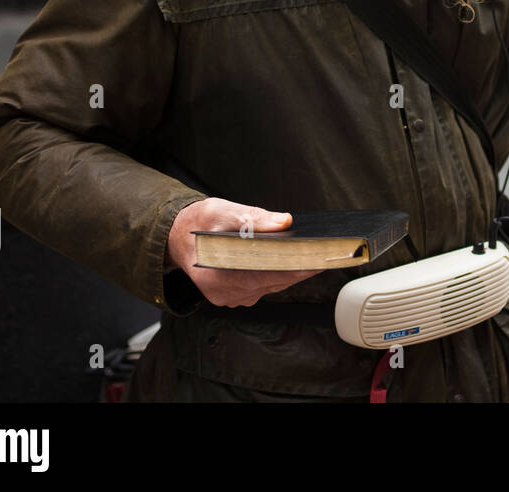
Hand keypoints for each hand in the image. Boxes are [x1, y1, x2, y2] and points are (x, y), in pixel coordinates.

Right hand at [166, 198, 324, 306]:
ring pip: (273, 286)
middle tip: (330, 254)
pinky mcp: (236, 294)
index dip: (297, 267)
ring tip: (320, 256)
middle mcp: (225, 292)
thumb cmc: (198, 223)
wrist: (178, 237)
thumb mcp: (221, 211)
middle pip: (274, 282)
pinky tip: (297, 261)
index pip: (266, 274)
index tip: (321, 259)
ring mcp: (230, 297)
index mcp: (216, 275)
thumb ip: (253, 218)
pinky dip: (282, 273)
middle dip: (303, 268)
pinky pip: (266, 286)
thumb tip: (284, 222)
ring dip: (295, 271)